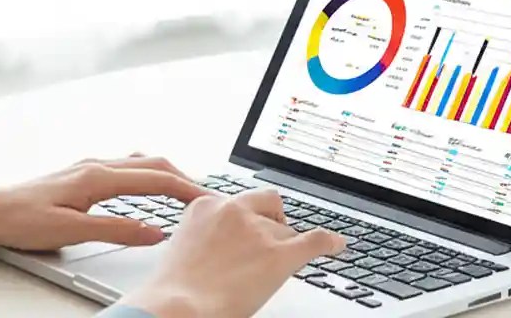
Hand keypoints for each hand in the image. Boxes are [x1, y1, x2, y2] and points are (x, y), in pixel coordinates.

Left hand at [0, 154, 206, 250]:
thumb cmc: (21, 219)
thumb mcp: (71, 231)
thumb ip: (116, 230)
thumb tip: (154, 231)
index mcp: (97, 176)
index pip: (155, 180)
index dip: (186, 190)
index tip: (207, 202)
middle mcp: (96, 165)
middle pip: (153, 165)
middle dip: (184, 179)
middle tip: (205, 198)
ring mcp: (89, 167)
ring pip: (140, 164)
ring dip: (166, 175)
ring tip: (184, 194)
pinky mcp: (82, 174)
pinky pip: (126, 168)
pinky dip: (147, 176)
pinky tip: (148, 189)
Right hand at [120, 189, 346, 317]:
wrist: (176, 307)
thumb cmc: (174, 289)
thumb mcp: (184, 248)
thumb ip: (205, 237)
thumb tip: (223, 246)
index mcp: (205, 206)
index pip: (237, 202)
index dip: (247, 218)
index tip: (251, 225)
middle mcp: (233, 210)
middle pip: (267, 203)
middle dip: (272, 219)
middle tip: (270, 239)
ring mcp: (258, 230)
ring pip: (285, 230)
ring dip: (283, 244)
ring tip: (276, 266)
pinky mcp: (279, 254)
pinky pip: (314, 241)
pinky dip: (329, 243)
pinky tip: (337, 245)